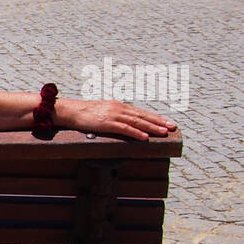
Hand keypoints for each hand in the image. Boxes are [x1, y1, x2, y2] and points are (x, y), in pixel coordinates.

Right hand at [56, 97, 176, 140]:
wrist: (71, 111)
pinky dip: (136, 133)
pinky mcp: (107, 123)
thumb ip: (115, 116)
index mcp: (119, 106)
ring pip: (137, 122)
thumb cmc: (85, 113)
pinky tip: (144, 137)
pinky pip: (124, 128)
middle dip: (159, 121)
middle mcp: (119, 108)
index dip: (156, 117)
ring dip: (152, 127)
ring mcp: (114, 115)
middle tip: (172, 127)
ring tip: (163, 132)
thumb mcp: (103, 112)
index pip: (141, 112)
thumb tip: (124, 123)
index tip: (167, 122)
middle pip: (143, 116)